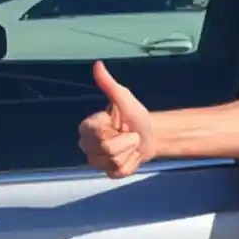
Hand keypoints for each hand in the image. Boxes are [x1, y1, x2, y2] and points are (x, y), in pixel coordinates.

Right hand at [78, 60, 155, 178]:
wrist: (151, 134)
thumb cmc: (136, 115)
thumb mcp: (125, 98)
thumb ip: (109, 84)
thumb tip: (98, 65)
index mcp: (87, 127)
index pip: (95, 133)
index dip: (112, 129)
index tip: (118, 123)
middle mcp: (88, 145)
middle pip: (106, 149)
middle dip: (125, 140)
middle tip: (129, 134)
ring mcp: (98, 161)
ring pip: (114, 161)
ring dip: (130, 151)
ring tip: (130, 144)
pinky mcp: (110, 173)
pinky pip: (121, 171)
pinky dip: (132, 163)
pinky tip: (132, 155)